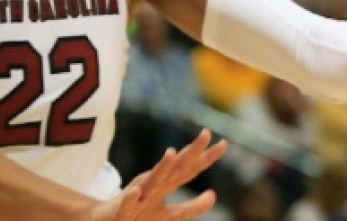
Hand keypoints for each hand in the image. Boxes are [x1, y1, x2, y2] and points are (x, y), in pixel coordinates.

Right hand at [89, 129, 226, 220]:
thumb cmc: (138, 214)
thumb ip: (191, 207)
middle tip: (206, 133)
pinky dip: (131, 198)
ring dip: (162, 167)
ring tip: (171, 152)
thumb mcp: (169, 214)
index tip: (224, 143)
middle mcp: (154, 185)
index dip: (207, 157)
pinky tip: (136, 191)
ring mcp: (138, 196)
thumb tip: (213, 195)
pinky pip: (126, 204)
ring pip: (151, 180)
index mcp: (166, 184)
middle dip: (191, 151)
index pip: (191, 169)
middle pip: (176, 167)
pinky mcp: (122, 211)